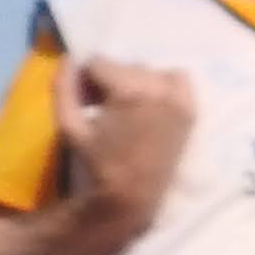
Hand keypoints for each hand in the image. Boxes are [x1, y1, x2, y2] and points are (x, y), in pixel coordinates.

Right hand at [56, 57, 195, 237]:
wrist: (133, 196)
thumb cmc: (96, 163)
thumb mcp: (69, 125)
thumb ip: (64, 87)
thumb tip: (68, 58)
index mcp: (129, 89)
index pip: (99, 62)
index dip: (87, 80)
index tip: (85, 101)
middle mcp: (159, 88)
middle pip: (124, 66)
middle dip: (110, 81)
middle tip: (103, 107)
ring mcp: (179, 99)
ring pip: (149, 71)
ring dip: (136, 83)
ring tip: (127, 108)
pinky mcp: (190, 111)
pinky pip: (179, 80)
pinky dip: (164, 85)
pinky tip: (152, 104)